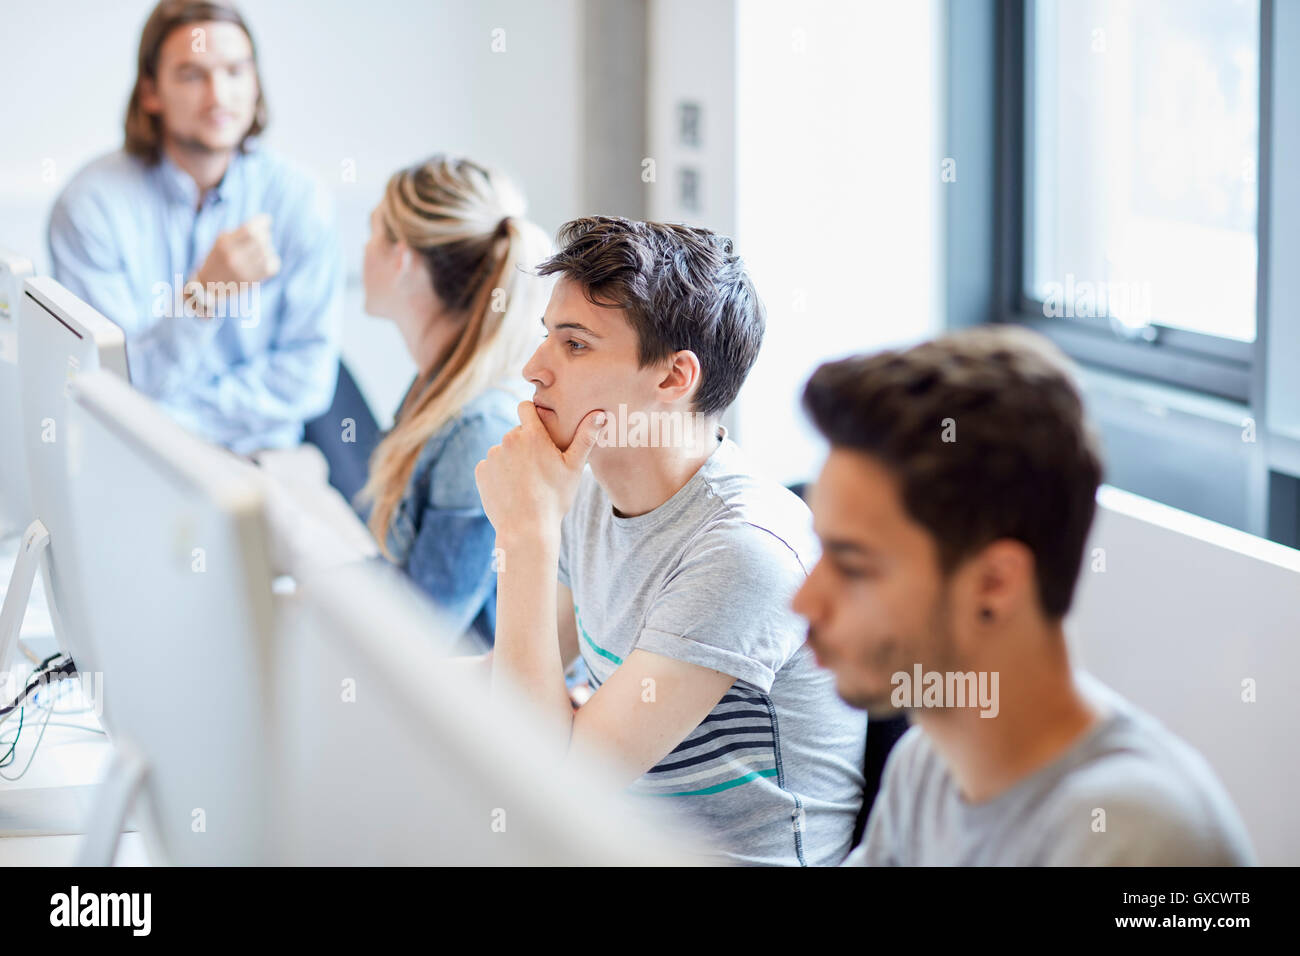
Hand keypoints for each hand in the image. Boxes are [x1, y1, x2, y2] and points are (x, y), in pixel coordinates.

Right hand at [195, 213, 280, 287]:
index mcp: (224, 244)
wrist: (209, 285)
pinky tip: (264, 260)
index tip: (267, 219)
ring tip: (260, 249)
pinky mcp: (251, 281)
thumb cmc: (219, 257)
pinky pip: (272, 266)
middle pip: (260, 240)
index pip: (250, 230)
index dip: (262, 222)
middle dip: (265, 235)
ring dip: (267, 248)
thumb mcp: (222, 241)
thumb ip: (241, 232)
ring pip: (268, 253)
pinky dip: (272, 260)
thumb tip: (266, 222)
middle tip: (262, 236)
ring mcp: (243, 271)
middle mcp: (233, 257)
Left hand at [475, 402, 606, 542]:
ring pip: (504, 451)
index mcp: (532, 434)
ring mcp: (492, 456)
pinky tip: (512, 490)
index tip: (540, 427)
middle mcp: (508, 440)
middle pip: (517, 434)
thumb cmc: (555, 498)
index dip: (532, 414)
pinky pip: (491, 467)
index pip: (525, 407)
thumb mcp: (574, 468)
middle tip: (539, 468)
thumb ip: (586, 437)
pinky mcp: (481, 472)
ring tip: (526, 483)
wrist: (526, 529)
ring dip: (512, 460)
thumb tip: (600, 413)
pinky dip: (499, 475)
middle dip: (526, 445)